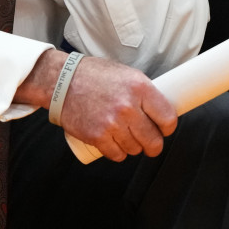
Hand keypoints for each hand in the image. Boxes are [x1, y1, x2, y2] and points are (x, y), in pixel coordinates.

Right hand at [57, 54, 175, 161]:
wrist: (60, 81)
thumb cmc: (92, 75)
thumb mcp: (124, 74)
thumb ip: (143, 92)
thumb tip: (160, 110)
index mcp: (139, 88)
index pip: (168, 118)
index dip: (167, 128)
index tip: (163, 129)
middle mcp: (128, 107)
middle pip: (154, 140)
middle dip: (153, 144)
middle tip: (148, 141)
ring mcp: (112, 123)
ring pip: (135, 149)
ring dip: (132, 147)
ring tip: (123, 136)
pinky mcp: (97, 136)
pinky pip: (117, 155)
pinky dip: (116, 152)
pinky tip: (112, 142)